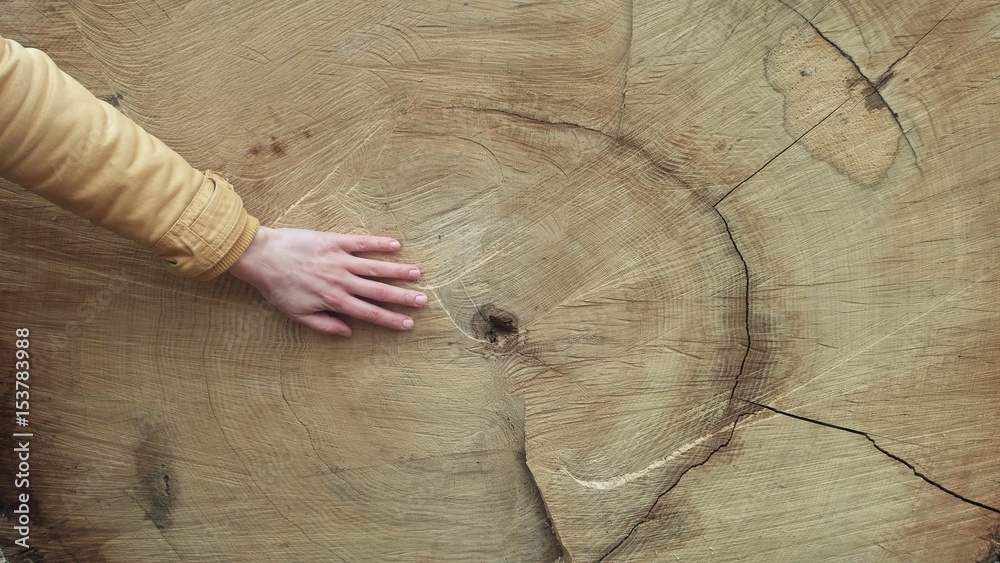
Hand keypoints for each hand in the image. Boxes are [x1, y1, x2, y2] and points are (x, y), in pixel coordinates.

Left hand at [227, 226, 426, 335]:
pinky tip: (396, 245)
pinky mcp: (334, 241)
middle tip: (423, 300)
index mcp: (334, 300)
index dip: (391, 319)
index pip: (369, 313)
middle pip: (379, 291)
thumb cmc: (277, 287)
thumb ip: (324, 325)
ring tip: (417, 273)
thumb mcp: (297, 314)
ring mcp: (340, 260)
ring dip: (398, 271)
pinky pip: (361, 243)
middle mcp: (341, 281)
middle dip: (403, 297)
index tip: (408, 323)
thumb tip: (349, 332)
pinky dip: (379, 244)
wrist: (262, 257)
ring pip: (375, 268)